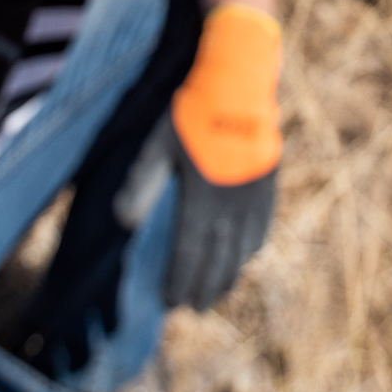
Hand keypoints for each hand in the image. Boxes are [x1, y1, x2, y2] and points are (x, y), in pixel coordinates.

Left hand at [116, 4, 282, 309]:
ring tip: (216, 293)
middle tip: (192, 309)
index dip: (180, 281)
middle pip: (218, 261)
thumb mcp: (158, 146)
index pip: (189, 254)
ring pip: (242, 250)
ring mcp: (253, 197)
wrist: (238, 82)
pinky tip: (245, 257)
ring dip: (228, 276)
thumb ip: (141, 185)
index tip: (170, 301)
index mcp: (201, 200)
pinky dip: (251, 248)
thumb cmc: (191, 113)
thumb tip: (123, 222)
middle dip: (204, 288)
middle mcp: (230, 207)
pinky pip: (262, 227)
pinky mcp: (267, 183)